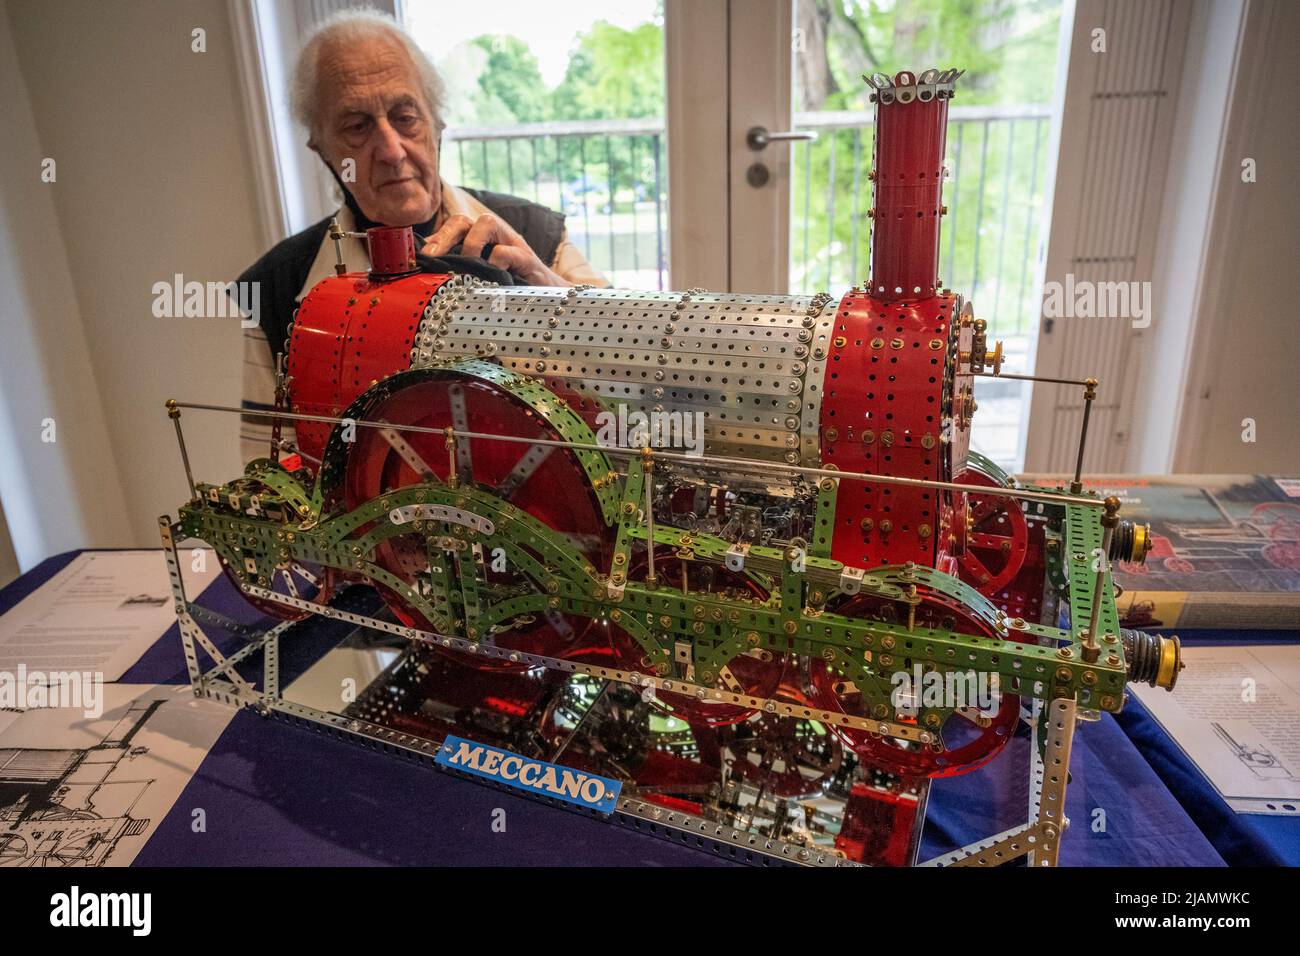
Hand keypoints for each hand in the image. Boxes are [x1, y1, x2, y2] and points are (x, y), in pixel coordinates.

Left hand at [421, 213, 564, 285]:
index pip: (451, 228)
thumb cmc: (512, 291)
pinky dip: (496, 260)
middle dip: (445, 236)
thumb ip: (460, 275)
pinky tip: (492, 276)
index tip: (423, 258)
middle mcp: (494, 238)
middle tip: (435, 257)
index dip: (435, 239)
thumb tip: (429, 278)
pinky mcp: (528, 260)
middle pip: (463, 219)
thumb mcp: (482, 282)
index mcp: (479, 242)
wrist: (551, 301)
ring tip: (467, 263)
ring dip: (471, 242)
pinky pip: (508, 250)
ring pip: (487, 222)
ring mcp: (512, 245)